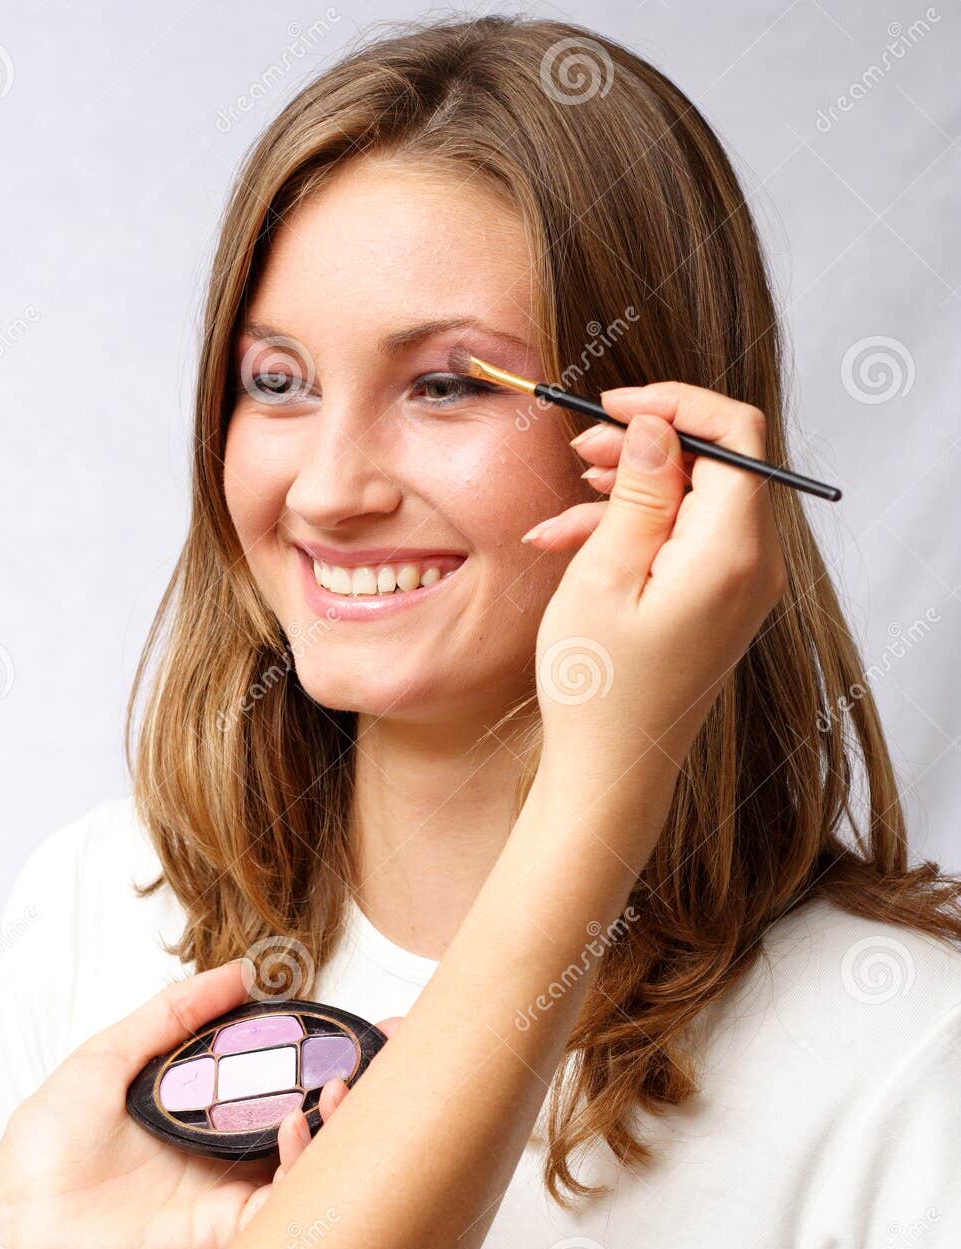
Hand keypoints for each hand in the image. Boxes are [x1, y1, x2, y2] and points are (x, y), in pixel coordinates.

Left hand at [0, 961, 398, 1248]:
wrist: (14, 1207)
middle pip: (319, 1125)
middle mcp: (235, 1158)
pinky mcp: (224, 1238)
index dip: (338, 1059)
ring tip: (343, 1089)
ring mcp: (234, 1199)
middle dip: (364, 1091)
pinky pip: (284, 1211)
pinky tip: (295, 1131)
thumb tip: (240, 972)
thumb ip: (176, 1013)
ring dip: (340, 1129)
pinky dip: (302, 1172)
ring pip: (314, 1169)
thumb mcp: (114, 1053)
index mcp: (216, 1117)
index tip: (378, 1029)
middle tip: (392, 1055)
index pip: (295, 1084)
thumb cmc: (52, 1136)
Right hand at [526, 382, 786, 792]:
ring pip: (694, 501)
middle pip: (716, 464)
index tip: (616, 406)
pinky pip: (686, 542)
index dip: (676, 405)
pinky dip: (636, 532)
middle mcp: (754, 565)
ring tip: (564, 507)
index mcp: (733, 552)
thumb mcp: (604, 575)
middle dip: (646, 446)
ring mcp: (741, 586)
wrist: (612, 772)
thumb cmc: (600, 688)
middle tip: (580, 453)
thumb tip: (659, 427)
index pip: (736, 435)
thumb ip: (641, 493)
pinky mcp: (720, 603)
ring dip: (630, 491)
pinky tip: (572, 543)